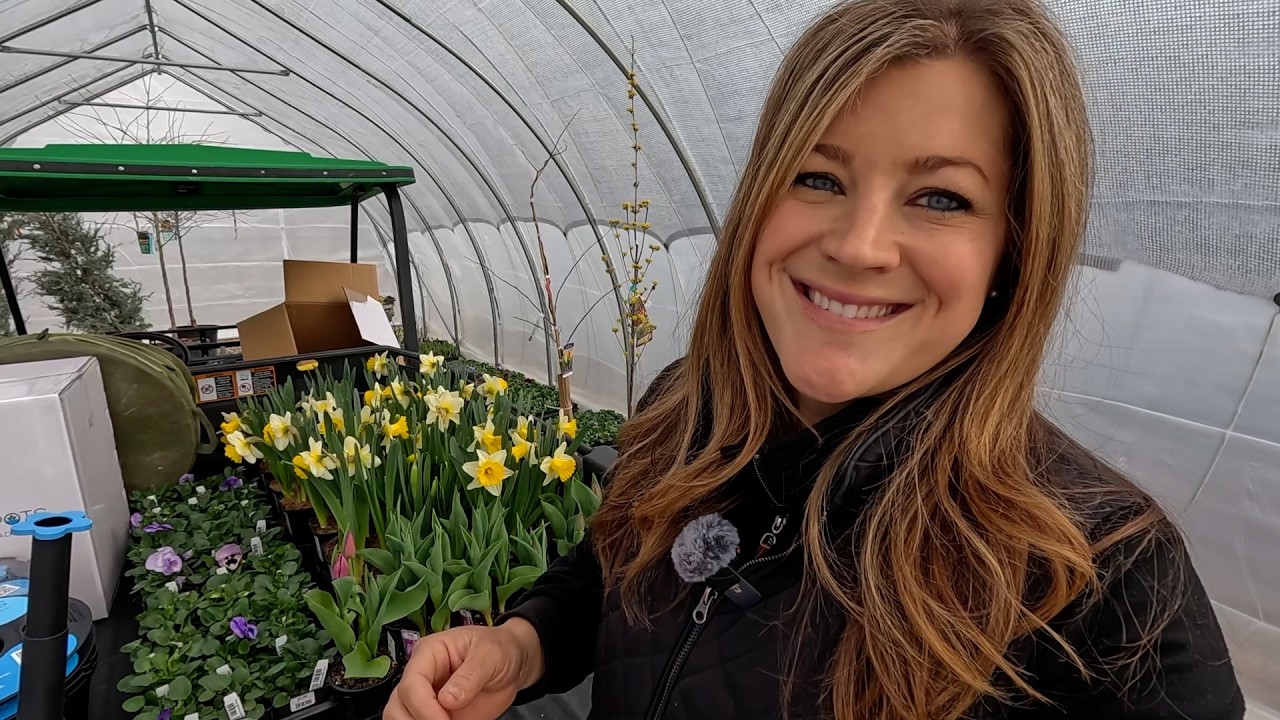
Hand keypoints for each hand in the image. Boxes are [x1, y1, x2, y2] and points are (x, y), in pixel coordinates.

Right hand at [383, 619, 544, 719]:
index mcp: (429, 653)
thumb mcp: (491, 654)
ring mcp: (425, 697)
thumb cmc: (500, 649)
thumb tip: (448, 699)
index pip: (411, 683)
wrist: (514, 663)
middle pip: (397, 706)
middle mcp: (421, 675)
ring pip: (400, 719)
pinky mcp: (434, 714)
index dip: (424, 706)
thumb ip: (470, 675)